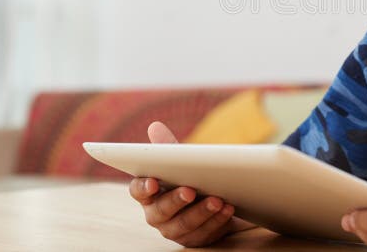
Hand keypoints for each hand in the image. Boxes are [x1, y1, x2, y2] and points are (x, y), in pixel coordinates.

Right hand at [128, 121, 254, 246]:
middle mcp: (157, 214)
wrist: (217, 198)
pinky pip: (205, 233)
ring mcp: (176, 229)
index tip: (153, 182)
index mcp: (149, 193)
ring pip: (185, 225)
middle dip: (176, 201)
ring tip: (218, 199)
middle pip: (161, 211)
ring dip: (202, 212)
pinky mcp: (196, 239)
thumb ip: (168, 148)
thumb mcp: (181, 162)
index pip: (138, 191)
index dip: (143, 188)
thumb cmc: (191, 176)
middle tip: (190, 190)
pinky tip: (229, 208)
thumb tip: (155, 126)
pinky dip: (217, 221)